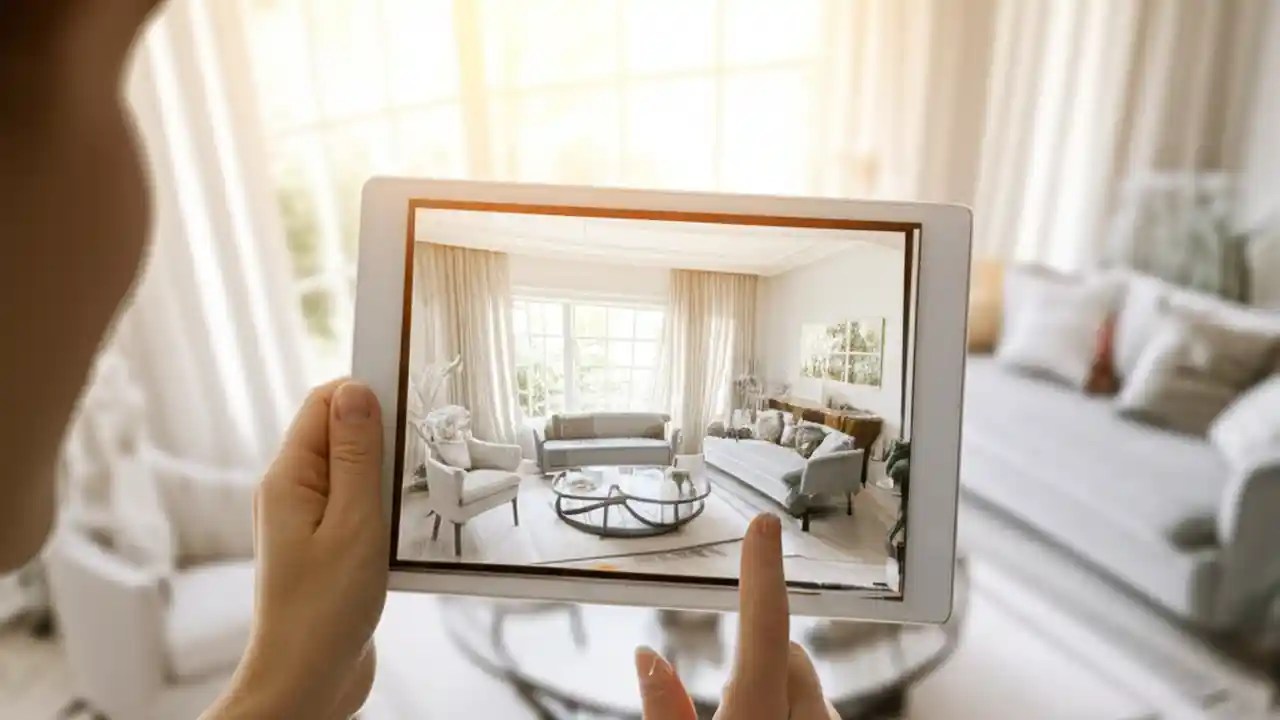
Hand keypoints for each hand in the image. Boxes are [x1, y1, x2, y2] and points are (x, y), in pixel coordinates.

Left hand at [203, 381, 387, 718]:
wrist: (307, 681)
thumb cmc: (323, 613)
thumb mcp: (354, 523)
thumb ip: (357, 455)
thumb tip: (356, 390)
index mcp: (288, 478)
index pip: (324, 402)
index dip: (366, 392)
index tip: (409, 398)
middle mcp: (291, 492)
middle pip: (339, 432)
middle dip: (382, 435)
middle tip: (418, 457)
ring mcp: (308, 519)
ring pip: (353, 469)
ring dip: (387, 474)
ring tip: (411, 497)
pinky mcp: (327, 544)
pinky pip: (358, 503)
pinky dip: (384, 504)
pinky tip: (404, 525)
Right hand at [634, 514, 838, 718]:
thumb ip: (665, 713)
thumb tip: (647, 657)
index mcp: (757, 713)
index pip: (764, 626)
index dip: (762, 570)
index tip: (763, 525)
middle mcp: (808, 718)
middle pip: (789, 657)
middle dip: (764, 664)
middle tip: (730, 706)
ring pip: (808, 684)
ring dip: (784, 691)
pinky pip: (822, 710)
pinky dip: (800, 712)